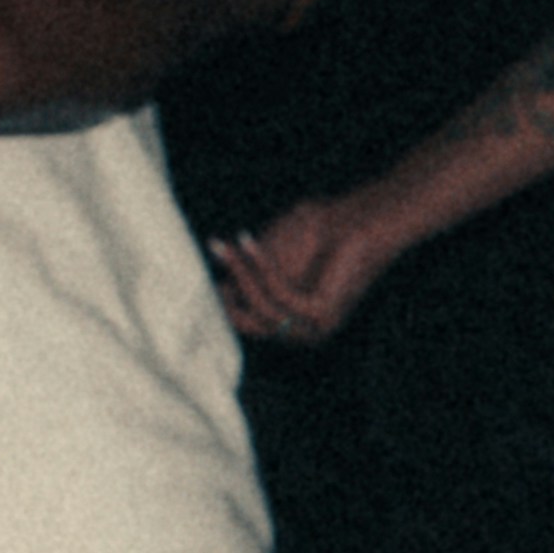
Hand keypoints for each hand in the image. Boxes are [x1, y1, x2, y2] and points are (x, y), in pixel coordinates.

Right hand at [210, 190, 399, 344]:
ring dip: (239, 274)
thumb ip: (246, 275)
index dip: (219, 302)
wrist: (360, 220)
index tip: (193, 275)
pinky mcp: (324, 314)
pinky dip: (259, 268)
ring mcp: (316, 327)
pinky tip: (246, 241)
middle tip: (206, 260)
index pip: (245, 322)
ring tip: (223, 244)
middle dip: (222, 294)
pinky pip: (279, 296)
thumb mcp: (270, 254)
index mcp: (290, 322)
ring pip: (261, 310)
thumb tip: (214, 291)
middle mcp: (303, 332)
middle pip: (248, 324)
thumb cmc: (317, 232)